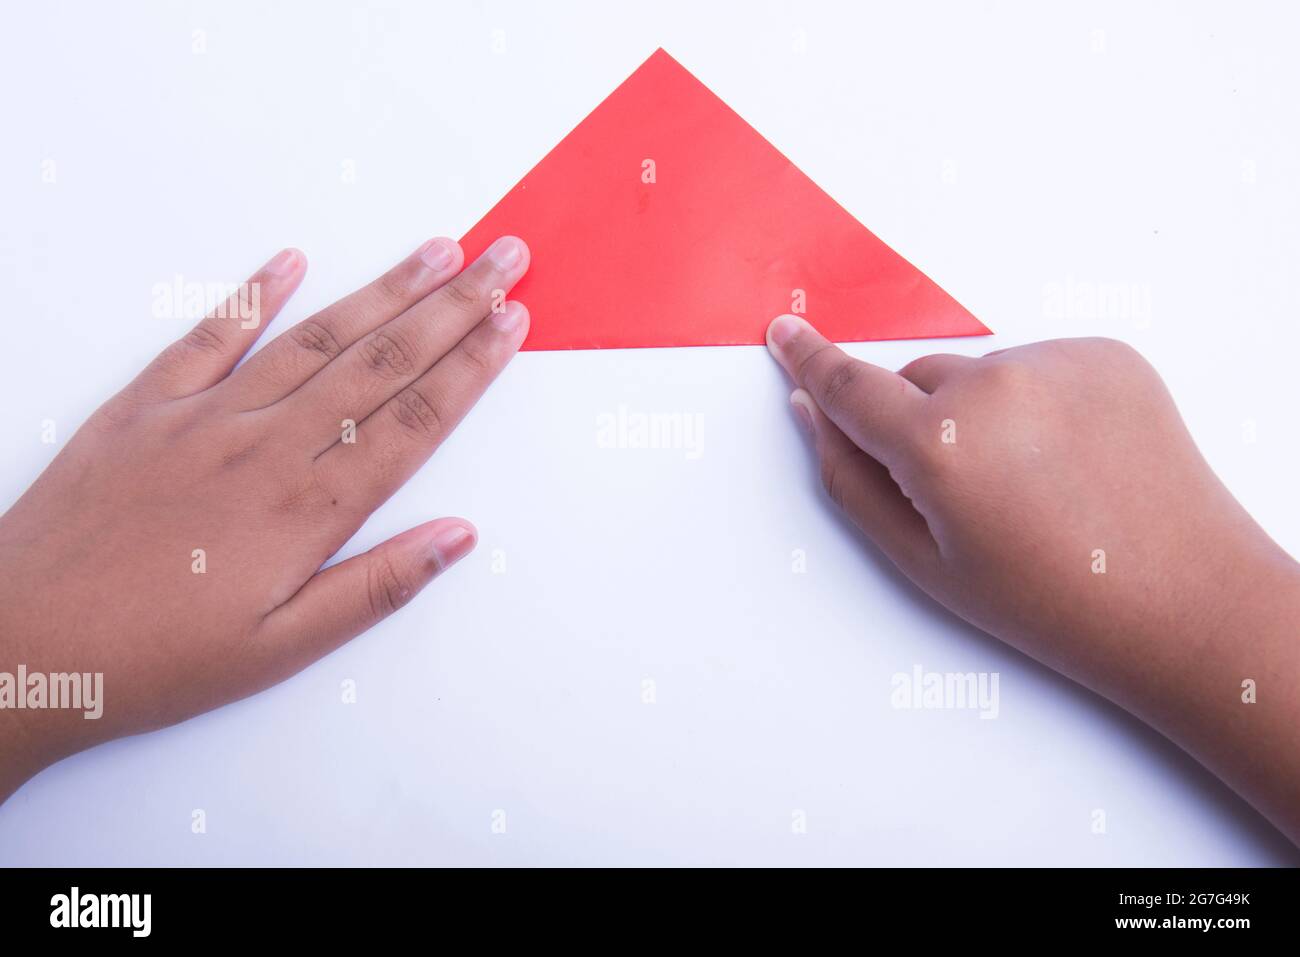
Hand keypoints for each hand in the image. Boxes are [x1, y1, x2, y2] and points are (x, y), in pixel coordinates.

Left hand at [0, 235, 530, 800]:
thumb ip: (375, 586)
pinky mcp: (144, 408)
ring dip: (382, 289)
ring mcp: (203, 417)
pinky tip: (292, 260)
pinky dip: (254, 293)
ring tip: (435, 251)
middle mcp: (263, 446)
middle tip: (503, 257)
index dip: (472, 366)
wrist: (16, 641)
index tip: (512, 322)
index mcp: (303, 507)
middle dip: (453, 305)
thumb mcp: (279, 647)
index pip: (412, 419)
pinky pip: (209, 335)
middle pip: (380, 362)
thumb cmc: (150, 658)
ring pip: (314, 337)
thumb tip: (455, 537)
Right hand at [766, 315, 1299, 844]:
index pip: (847, 383)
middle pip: (918, 382)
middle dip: (923, 424)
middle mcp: (994, 387)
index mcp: (938, 445)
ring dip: (985, 413)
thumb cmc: (1054, 599)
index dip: (810, 358)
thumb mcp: (924, 560)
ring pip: (980, 374)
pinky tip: (1071, 458)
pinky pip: (1038, 365)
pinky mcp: (1105, 354)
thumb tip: (814, 413)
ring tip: (1036, 482)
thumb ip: (850, 479)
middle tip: (973, 493)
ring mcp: (1056, 363)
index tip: (788, 333)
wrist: (1183, 598)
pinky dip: (1040, 402)